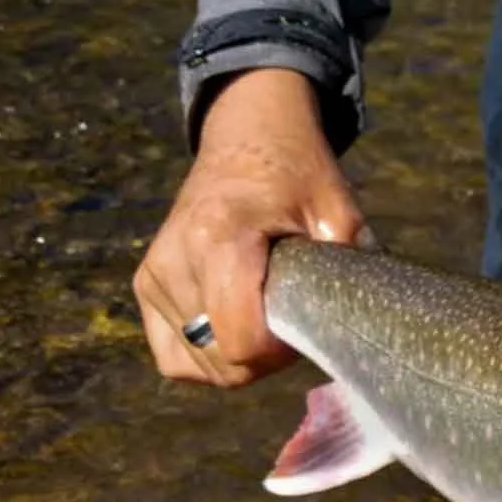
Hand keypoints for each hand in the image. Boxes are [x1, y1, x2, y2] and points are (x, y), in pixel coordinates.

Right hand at [134, 68, 370, 386]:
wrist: (247, 136)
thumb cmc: (297, 173)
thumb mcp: (337, 211)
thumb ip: (346, 270)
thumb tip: (355, 329)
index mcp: (221, 238)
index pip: (241, 342)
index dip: (281, 354)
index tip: (304, 324)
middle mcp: (176, 258)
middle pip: (222, 361)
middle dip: (264, 359)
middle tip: (290, 317)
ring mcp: (154, 275)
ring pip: (197, 364)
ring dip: (237, 358)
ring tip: (262, 316)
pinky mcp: (146, 284)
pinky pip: (173, 355)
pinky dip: (205, 357)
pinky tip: (232, 329)